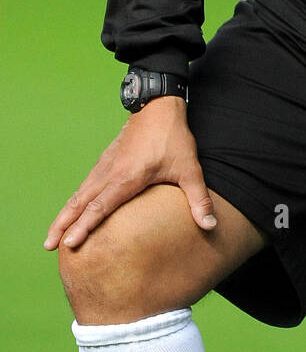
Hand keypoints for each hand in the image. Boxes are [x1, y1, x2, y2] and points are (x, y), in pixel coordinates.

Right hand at [43, 95, 216, 250]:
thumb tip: (211, 227)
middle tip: (47, 246)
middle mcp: (110, 173)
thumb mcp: (190, 169)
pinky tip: (70, 212)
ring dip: (64, 214)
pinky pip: (85, 185)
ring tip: (51, 236)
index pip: (100, 206)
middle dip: (63, 225)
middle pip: (80, 202)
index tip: (69, 243)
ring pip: (79, 193)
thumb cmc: (174, 138)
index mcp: (127, 178)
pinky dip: (73, 202)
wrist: (159, 105)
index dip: (84, 226)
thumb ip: (199, 200)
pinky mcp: (105, 161)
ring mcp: (105, 166)